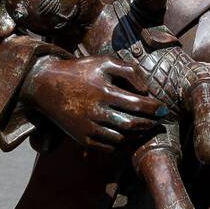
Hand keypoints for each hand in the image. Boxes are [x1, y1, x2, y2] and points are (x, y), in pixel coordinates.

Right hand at [20, 54, 164, 151]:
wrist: (46, 85)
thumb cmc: (79, 71)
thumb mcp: (104, 62)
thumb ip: (129, 71)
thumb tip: (146, 90)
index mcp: (103, 92)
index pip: (138, 105)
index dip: (154, 109)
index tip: (163, 108)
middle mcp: (96, 112)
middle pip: (132, 124)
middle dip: (150, 123)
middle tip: (159, 120)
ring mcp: (89, 128)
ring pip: (122, 138)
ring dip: (139, 135)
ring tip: (147, 128)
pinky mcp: (83, 139)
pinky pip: (110, 146)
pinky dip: (124, 143)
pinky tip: (131, 135)